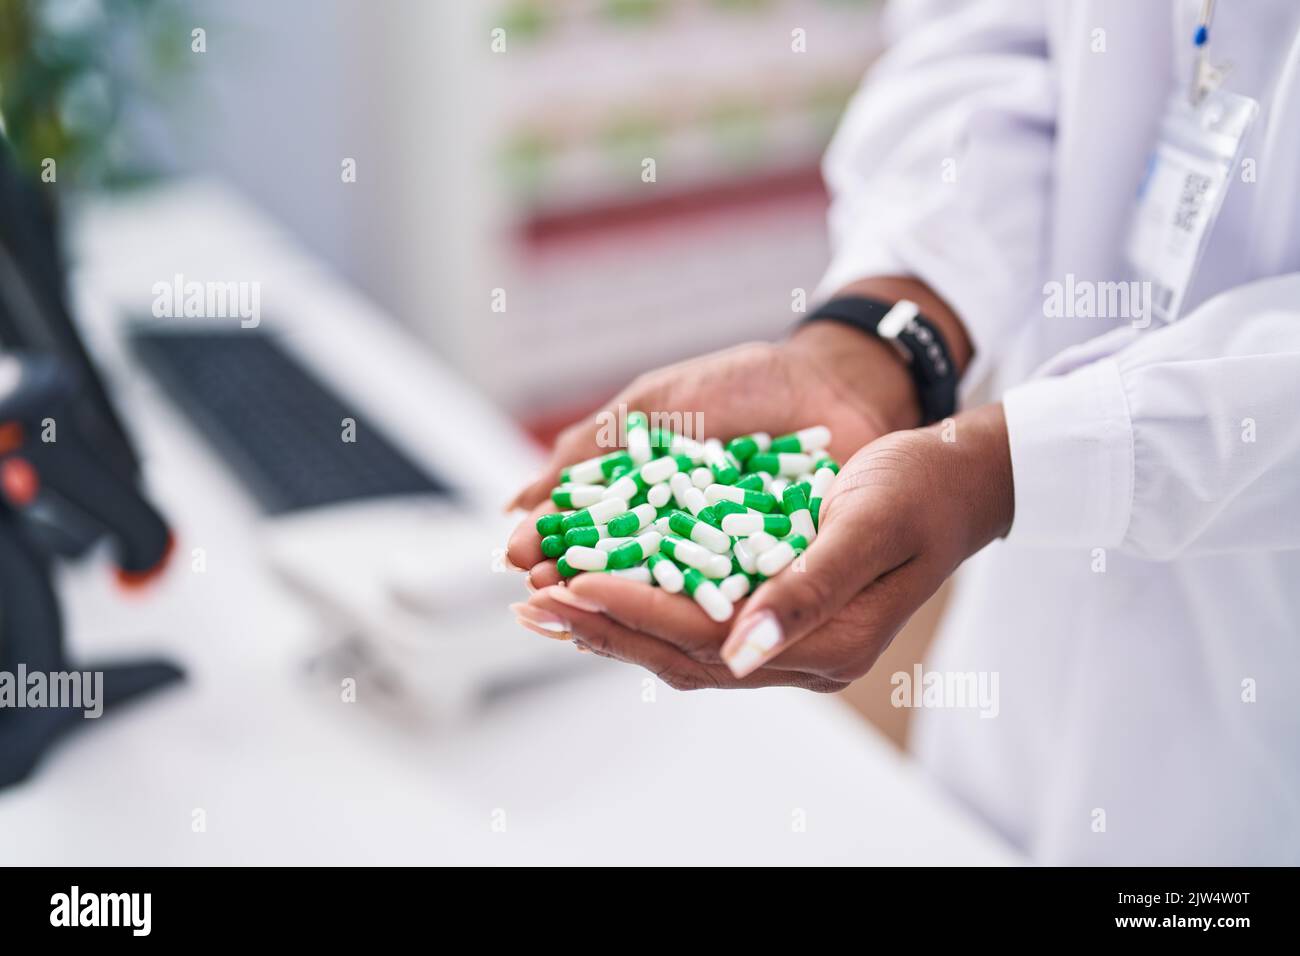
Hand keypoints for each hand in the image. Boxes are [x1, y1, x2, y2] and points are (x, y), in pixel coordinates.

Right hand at [505, 322, 920, 590]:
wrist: (835, 381)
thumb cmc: (744, 385)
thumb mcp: (657, 407)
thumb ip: (596, 449)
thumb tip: (519, 503)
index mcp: (644, 502)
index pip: (587, 533)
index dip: (555, 547)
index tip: (522, 563)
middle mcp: (677, 539)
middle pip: (618, 572)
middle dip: (579, 585)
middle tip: (544, 599)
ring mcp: (723, 561)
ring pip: (668, 594)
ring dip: (628, 608)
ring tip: (591, 613)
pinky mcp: (769, 575)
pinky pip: (733, 597)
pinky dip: (703, 609)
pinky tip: (676, 620)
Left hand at [513, 403, 1012, 689]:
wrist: (963, 480)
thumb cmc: (921, 489)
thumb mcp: (868, 523)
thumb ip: (808, 589)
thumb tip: (737, 651)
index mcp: (827, 642)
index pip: (704, 639)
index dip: (633, 610)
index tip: (573, 581)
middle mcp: (803, 654)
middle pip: (680, 655)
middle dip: (603, 628)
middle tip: (532, 604)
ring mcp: (792, 641)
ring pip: (683, 647)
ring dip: (614, 625)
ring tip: (549, 603)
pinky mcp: (782, 617)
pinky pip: (700, 625)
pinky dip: (647, 608)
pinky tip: (607, 590)